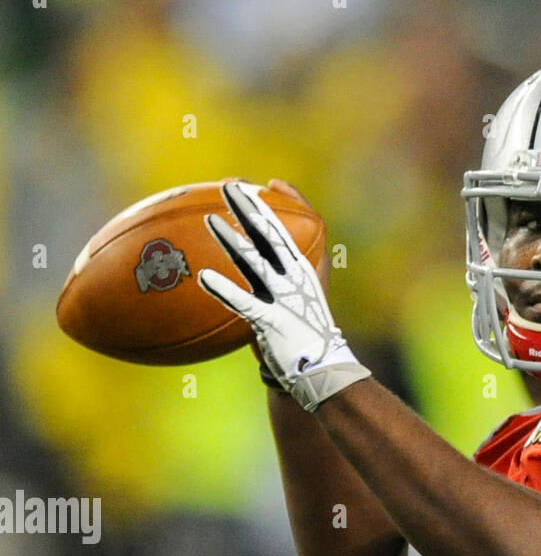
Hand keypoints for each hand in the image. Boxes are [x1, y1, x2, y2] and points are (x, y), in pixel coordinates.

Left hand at [198, 180, 369, 410]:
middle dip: (250, 207)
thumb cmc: (304, 339)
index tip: (267, 184)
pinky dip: (223, 288)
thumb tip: (252, 270)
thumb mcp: (294, 304)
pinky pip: (243, 301)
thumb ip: (275, 284)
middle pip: (271, 234)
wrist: (321, 371)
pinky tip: (204, 277)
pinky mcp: (271, 321)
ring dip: (231, 239)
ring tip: (209, 220)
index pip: (292, 229)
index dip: (280, 204)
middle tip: (230, 185)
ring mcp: (284, 299)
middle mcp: (296, 279)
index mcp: (304, 271)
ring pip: (254, 261)